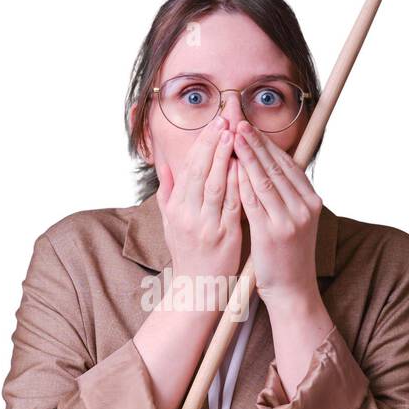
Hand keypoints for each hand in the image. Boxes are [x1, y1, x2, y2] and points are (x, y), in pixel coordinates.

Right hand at [155, 115, 242, 285]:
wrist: (198, 289)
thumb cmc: (188, 254)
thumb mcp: (170, 224)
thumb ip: (168, 193)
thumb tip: (165, 165)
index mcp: (176, 209)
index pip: (189, 168)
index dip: (202, 144)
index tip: (214, 123)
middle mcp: (187, 215)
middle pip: (200, 172)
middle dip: (213, 143)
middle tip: (226, 120)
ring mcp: (205, 226)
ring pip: (214, 185)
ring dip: (224, 158)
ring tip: (234, 135)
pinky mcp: (224, 237)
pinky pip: (230, 205)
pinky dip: (236, 184)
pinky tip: (243, 167)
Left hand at [231, 120, 322, 310]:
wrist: (294, 292)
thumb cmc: (289, 256)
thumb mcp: (295, 222)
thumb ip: (287, 196)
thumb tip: (271, 169)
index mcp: (311, 201)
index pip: (287, 164)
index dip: (267, 143)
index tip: (250, 126)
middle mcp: (305, 207)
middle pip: (277, 166)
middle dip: (255, 141)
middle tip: (238, 120)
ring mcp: (290, 219)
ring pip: (265, 178)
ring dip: (247, 154)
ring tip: (232, 134)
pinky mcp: (273, 232)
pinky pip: (254, 200)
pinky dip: (241, 180)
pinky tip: (230, 166)